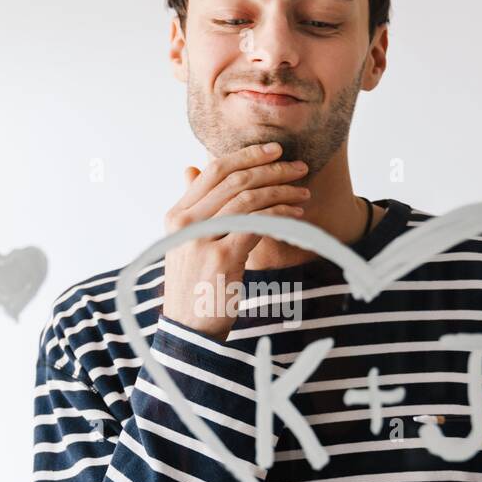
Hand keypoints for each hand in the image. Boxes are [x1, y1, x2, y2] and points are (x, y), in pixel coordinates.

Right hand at [161, 142, 309, 339]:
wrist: (189, 330)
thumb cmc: (195, 285)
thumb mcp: (185, 241)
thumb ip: (193, 207)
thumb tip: (191, 168)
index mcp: (177, 214)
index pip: (215, 170)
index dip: (248, 156)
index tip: (275, 152)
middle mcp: (185, 222)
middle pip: (235, 180)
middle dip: (273, 170)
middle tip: (299, 168)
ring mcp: (202, 239)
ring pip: (248, 199)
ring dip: (282, 191)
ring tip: (303, 194)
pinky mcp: (221, 258)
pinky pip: (257, 224)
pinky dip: (280, 215)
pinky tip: (296, 216)